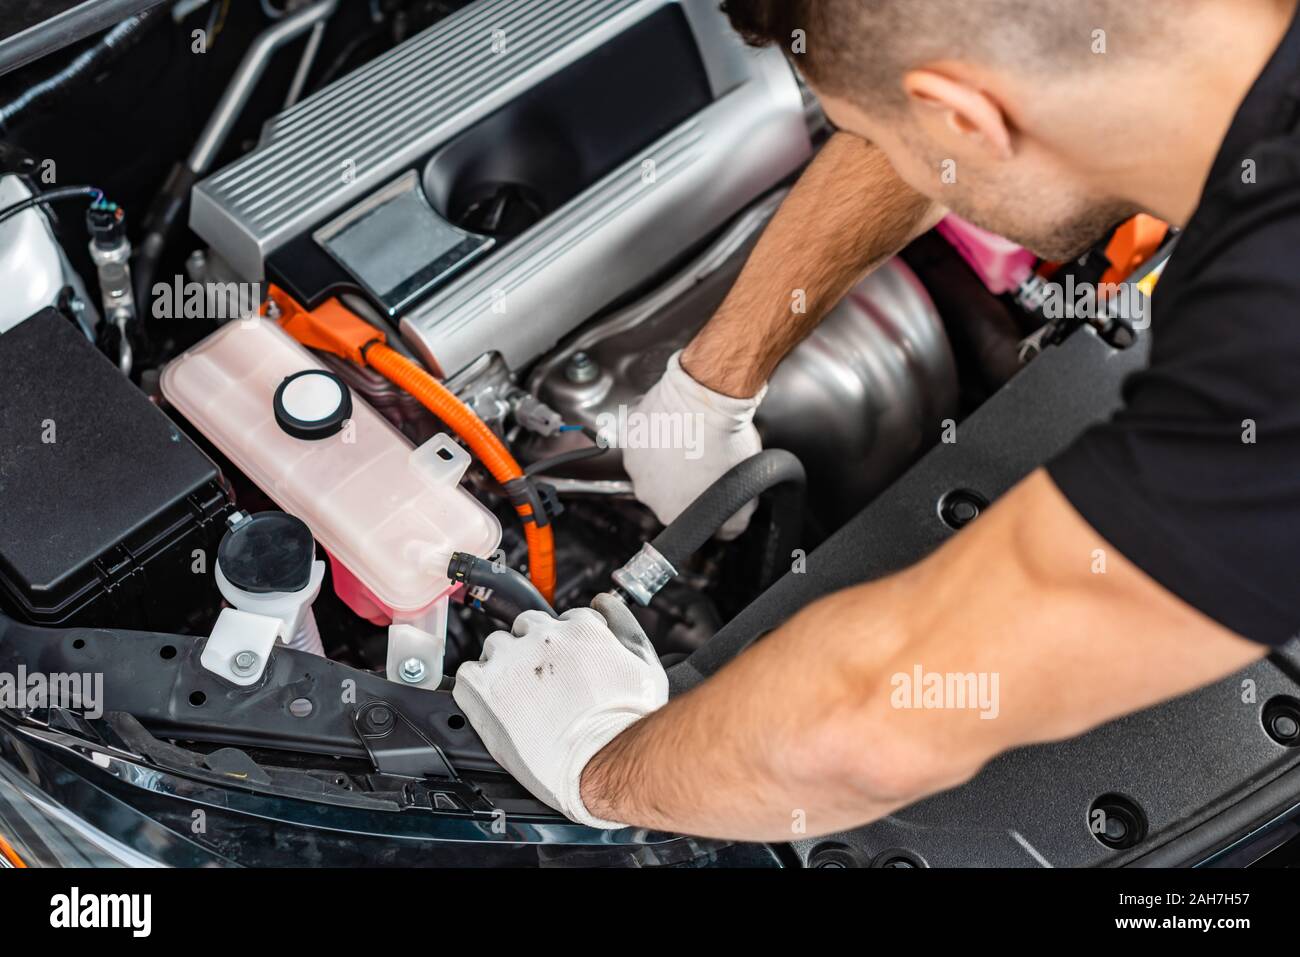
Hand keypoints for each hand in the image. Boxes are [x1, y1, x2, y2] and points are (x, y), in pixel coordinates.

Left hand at [452, 593, 667, 827]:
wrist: (602, 764)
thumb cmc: (628, 722)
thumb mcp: (645, 665)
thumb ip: (624, 624)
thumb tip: (604, 603)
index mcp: (580, 628)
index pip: (565, 619)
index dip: (567, 643)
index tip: (568, 664)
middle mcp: (542, 638)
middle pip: (527, 626)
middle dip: (534, 648)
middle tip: (544, 683)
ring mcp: (510, 662)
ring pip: (497, 646)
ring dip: (505, 665)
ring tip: (520, 698)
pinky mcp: (483, 689)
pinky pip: (467, 673)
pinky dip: (477, 686)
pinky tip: (495, 705)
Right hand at [622, 350, 765, 539]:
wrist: (705, 398)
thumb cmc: (724, 441)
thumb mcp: (744, 492)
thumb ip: (734, 521)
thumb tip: (728, 530)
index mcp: (671, 513)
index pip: (687, 516)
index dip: (703, 500)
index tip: (712, 483)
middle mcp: (646, 492)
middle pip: (666, 491)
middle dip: (682, 478)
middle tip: (703, 457)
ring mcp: (635, 463)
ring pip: (653, 465)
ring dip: (667, 456)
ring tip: (690, 438)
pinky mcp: (629, 434)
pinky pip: (643, 439)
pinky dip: (656, 433)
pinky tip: (675, 424)